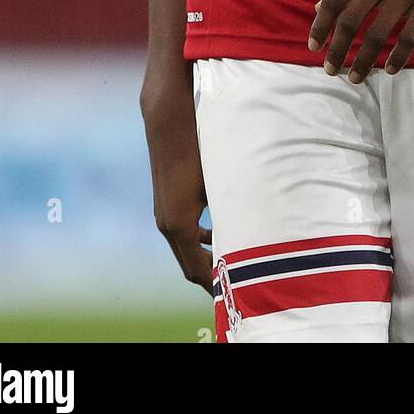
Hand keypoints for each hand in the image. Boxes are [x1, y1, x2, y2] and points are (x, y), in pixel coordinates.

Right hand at [140, 63, 215, 296]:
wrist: (170, 119)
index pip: (196, 270)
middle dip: (210, 277)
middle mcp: (167, 224)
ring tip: (229, 265)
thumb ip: (230, 212)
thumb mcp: (219, 183)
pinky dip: (197, 241)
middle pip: (188, 265)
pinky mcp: (165, 202)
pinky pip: (182, 232)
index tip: (236, 294)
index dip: (215, 284)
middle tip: (236, 287)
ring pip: (184, 249)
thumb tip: (250, 236)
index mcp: (179, 224)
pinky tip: (216, 235)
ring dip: (203, 258)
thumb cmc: (199, 146)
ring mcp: (163, 213)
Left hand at [308, 0, 413, 82]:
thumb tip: (321, 7)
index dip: (321, 26)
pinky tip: (388, 69)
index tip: (313, 48)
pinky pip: (410, 35)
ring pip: (378, 32)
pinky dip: (397, 56)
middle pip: (351, 19)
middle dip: (337, 49)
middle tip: (331, 70)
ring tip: (355, 76)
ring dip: (363, 60)